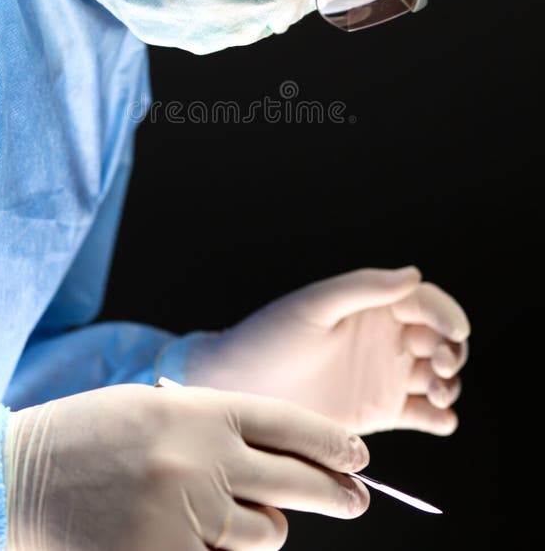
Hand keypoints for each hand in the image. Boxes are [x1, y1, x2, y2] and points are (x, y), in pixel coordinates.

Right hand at [4, 383, 369, 550]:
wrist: (20, 479)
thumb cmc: (92, 437)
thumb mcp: (160, 410)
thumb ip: (218, 430)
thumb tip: (275, 463)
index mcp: (202, 411)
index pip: (291, 424)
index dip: (333, 441)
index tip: (359, 455)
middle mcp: (206, 460)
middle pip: (297, 481)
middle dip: (336, 491)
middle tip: (356, 497)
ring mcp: (191, 516)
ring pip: (266, 533)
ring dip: (258, 527)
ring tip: (222, 514)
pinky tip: (189, 536)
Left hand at [184, 267, 469, 435]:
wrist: (239, 385)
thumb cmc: (269, 335)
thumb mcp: (314, 306)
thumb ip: (363, 289)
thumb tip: (413, 274)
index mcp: (372, 306)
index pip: (424, 303)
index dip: (446, 313)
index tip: (455, 330)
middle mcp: (384, 338)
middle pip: (439, 340)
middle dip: (452, 350)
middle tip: (440, 365)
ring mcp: (384, 375)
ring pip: (437, 377)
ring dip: (449, 384)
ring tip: (436, 394)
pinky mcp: (379, 412)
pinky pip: (422, 415)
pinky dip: (439, 419)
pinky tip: (439, 421)